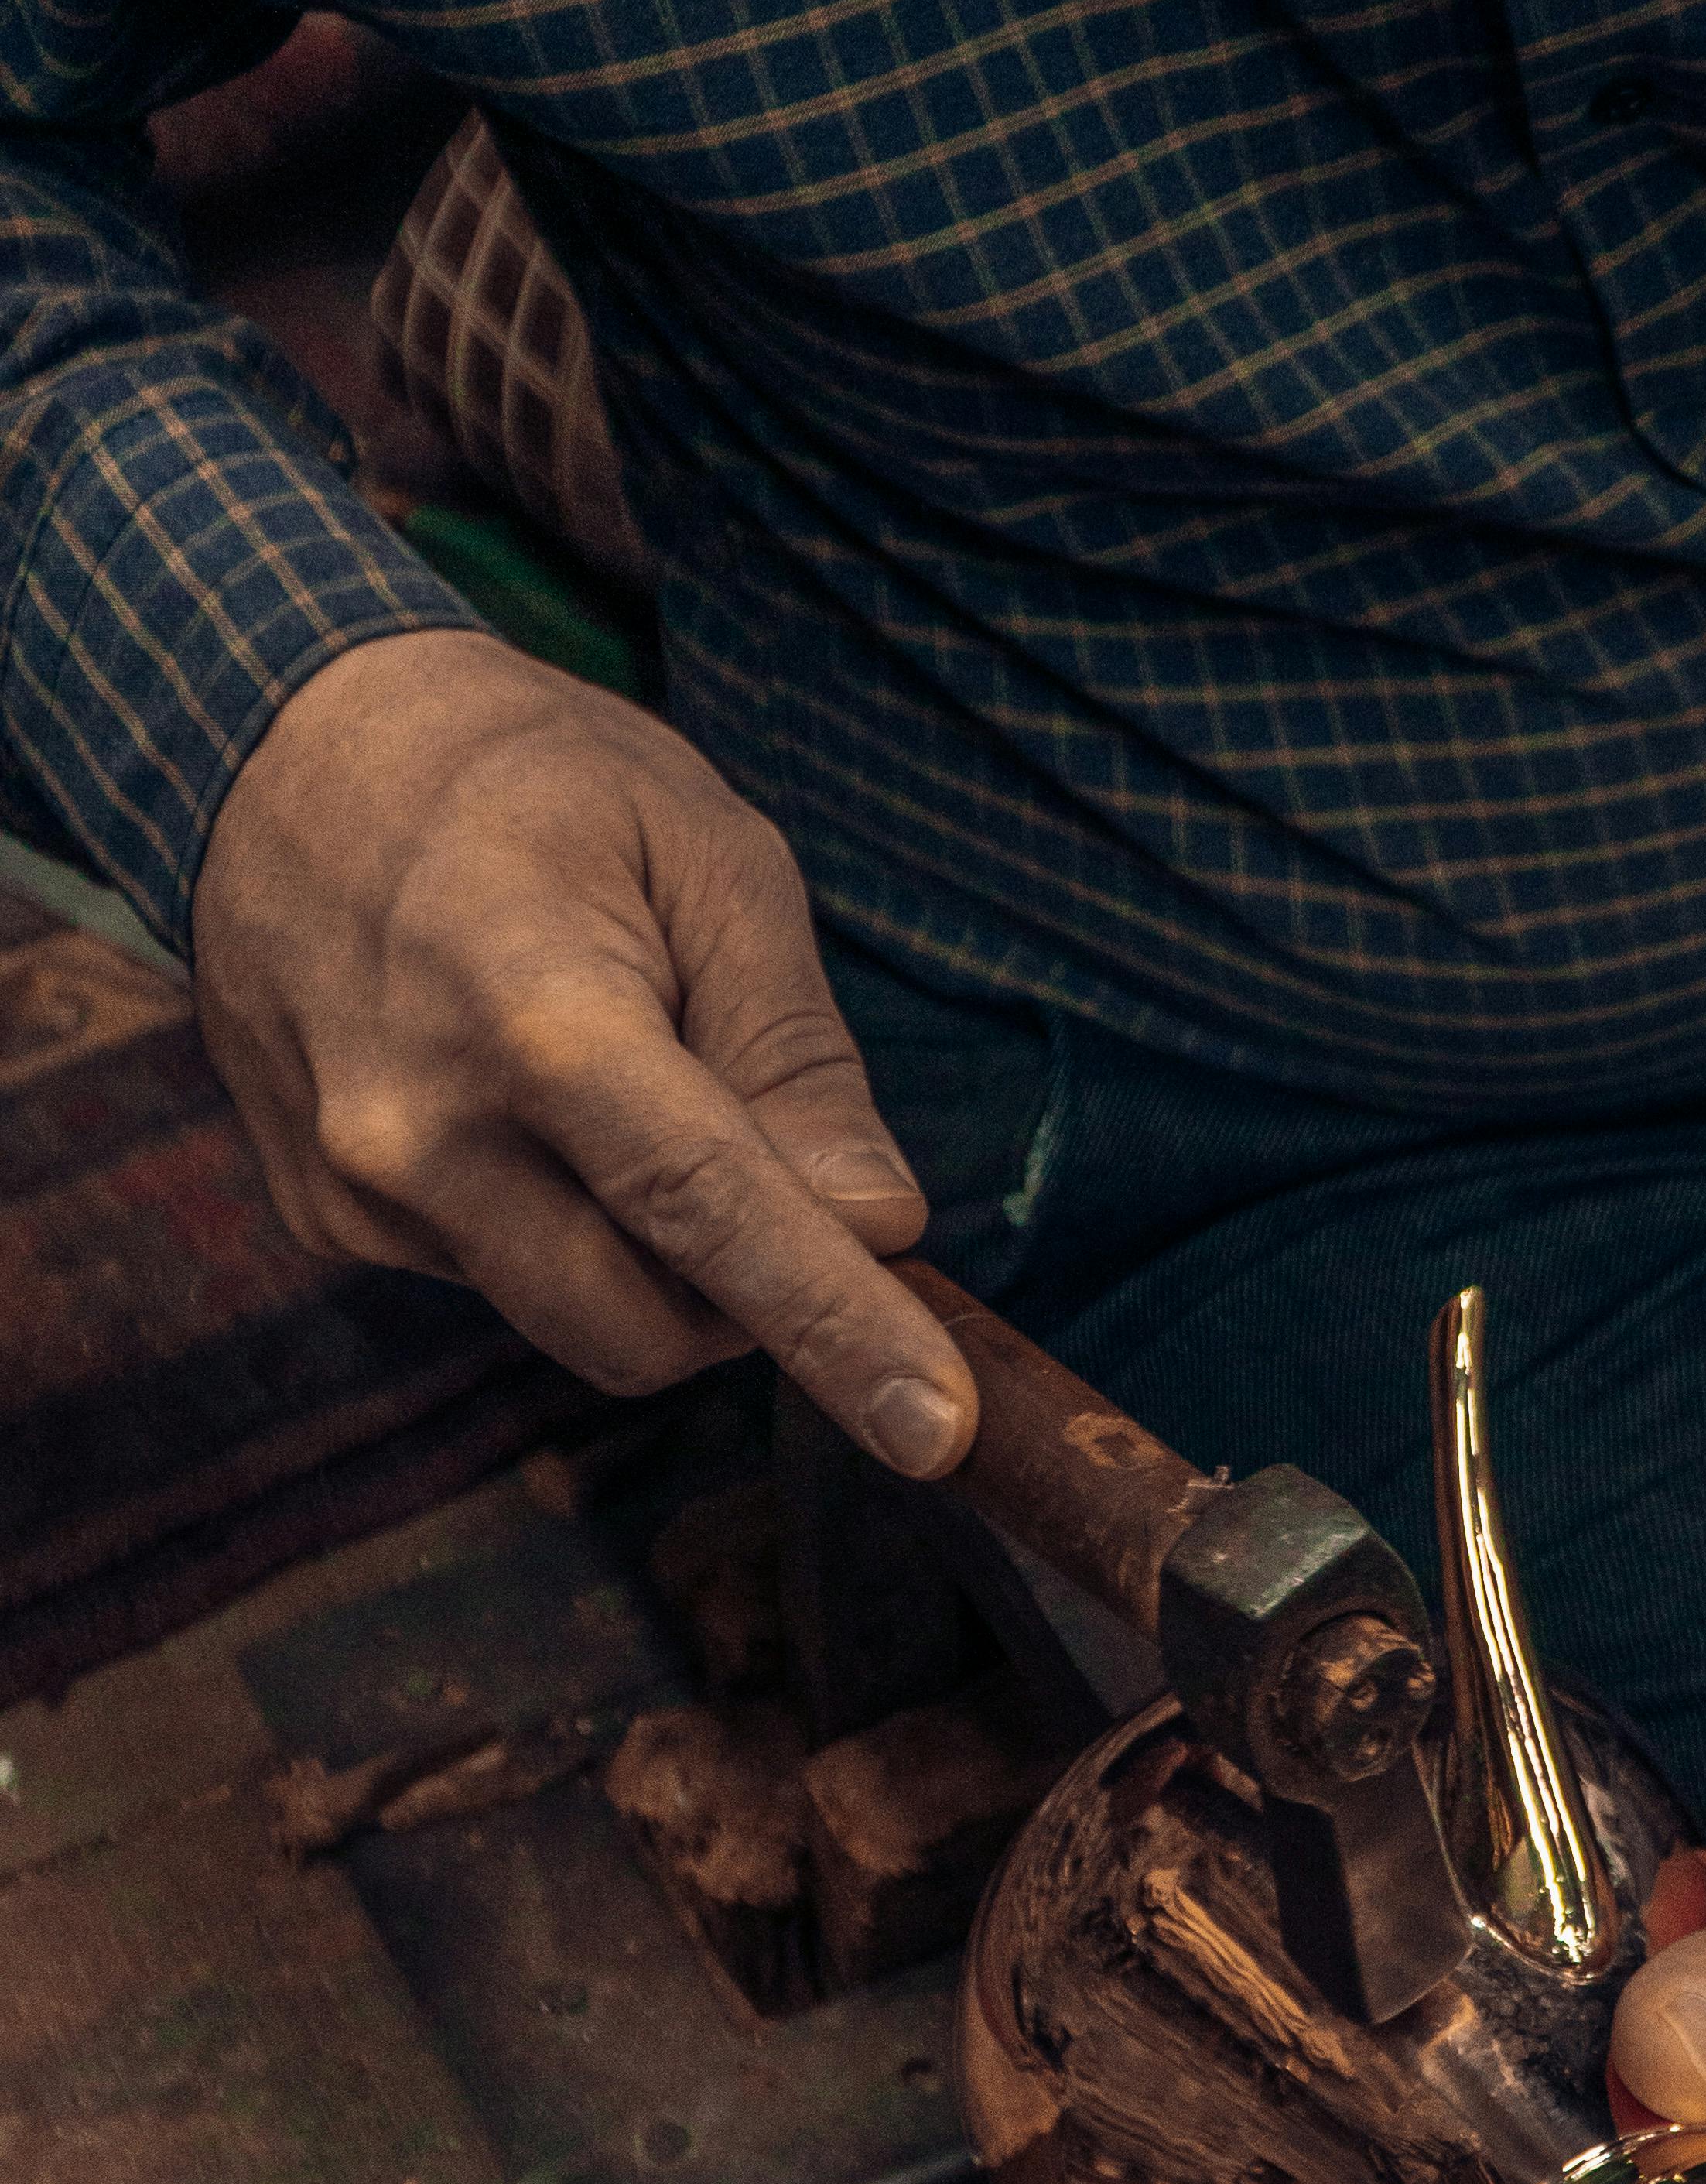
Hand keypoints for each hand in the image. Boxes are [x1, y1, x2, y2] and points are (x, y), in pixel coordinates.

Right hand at [192, 632, 978, 1471]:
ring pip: (579, 1323)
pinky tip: (529, 1103)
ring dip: (658, 1264)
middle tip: (782, 1166)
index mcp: (531, 1016)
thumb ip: (793, 1050)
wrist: (288, 751)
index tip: (938, 1432)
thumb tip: (873, 1221)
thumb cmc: (534, 785)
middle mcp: (420, 1131)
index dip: (836, 1328)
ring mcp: (357, 1191)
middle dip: (752, 1299)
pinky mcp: (326, 1222)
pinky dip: (566, 1229)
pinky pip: (504, 1284)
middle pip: (647, 1329)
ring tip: (637, 1094)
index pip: (707, 1213)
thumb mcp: (710, 858)